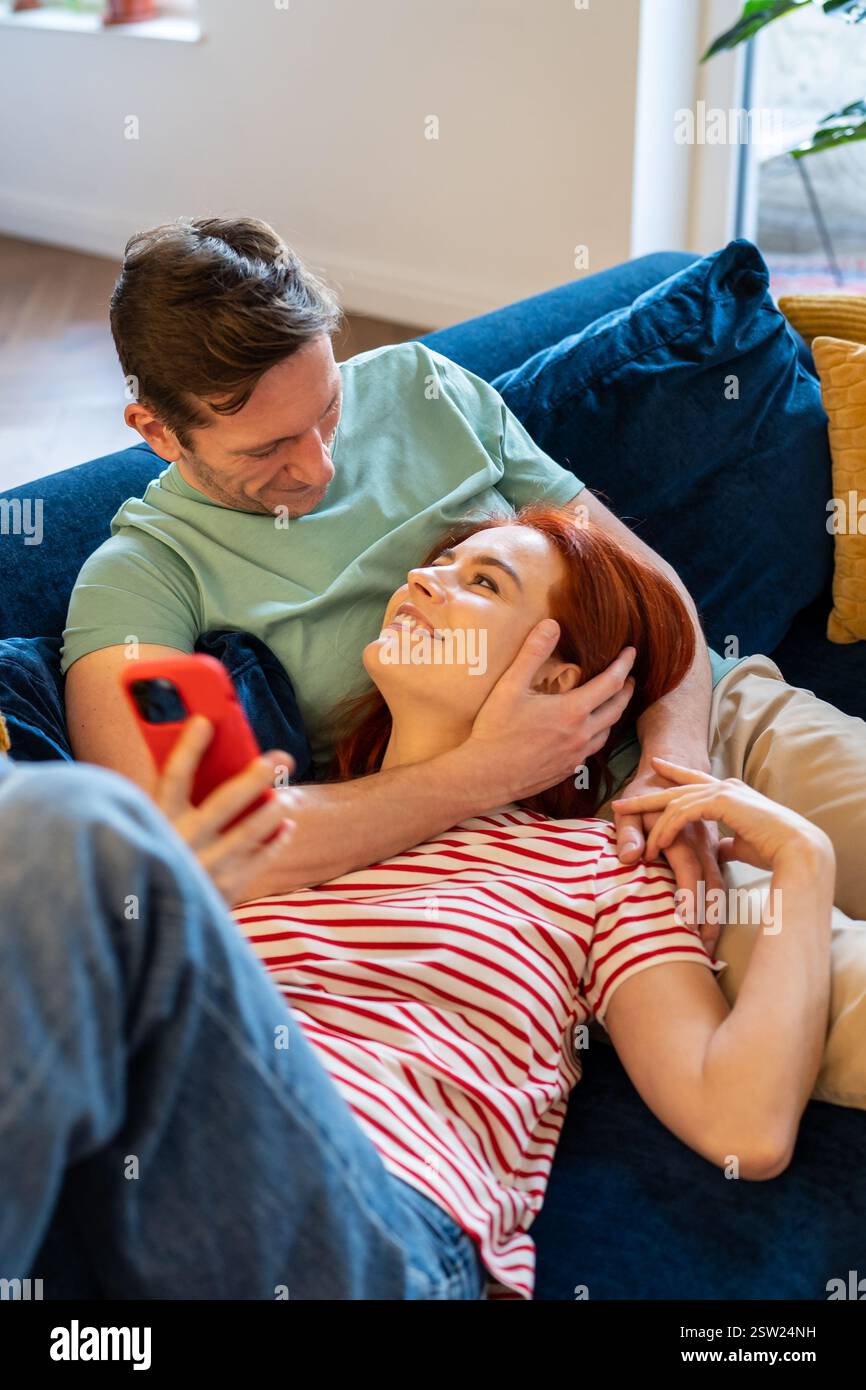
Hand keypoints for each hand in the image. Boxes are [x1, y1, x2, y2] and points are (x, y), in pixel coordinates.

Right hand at [153, 715, 294, 904]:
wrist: (143, 930)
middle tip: (279, 758)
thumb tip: (203, 767)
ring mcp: (204, 868)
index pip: (173, 777)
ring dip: (274, 809)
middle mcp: (180, 843)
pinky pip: (260, 860)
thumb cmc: (146, 868)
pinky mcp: (223, 892)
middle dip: (256, 776)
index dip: (189, 747)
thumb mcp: (143, 833)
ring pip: (250, 831)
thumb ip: (164, 806)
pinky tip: (285, 826)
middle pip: (226, 801)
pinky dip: (276, 841)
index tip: (205, 721)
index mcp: (154, 823)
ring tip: (289, 796)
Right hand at [468, 620, 636, 800]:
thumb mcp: (510, 686)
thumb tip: (551, 624)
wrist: (486, 775)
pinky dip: (599, 734)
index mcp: (573, 711)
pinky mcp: (567, 770)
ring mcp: (576, 756)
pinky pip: (592, 749)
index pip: (612, 683)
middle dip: (626, 689)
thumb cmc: (496, 730)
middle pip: (617, 708)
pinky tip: (588, 731)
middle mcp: (582, 735)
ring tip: (612, 702)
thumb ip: (533, 653)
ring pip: (607, 732)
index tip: (631, 652)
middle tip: (628, 676)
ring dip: (614, 713)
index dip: (624, 664)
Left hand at [612, 755, 834, 917]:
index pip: (694, 780)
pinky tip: (658, 844)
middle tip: (620, 803)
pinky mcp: (722, 802)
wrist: (797, 848)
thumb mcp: (742, 843)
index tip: (655, 766)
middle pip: (676, 788)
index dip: (673, 773)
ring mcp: (723, 791)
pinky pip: (683, 812)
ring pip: (675, 802)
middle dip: (647, 795)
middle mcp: (725, 786)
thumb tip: (717, 849)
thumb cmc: (774, 848)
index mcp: (730, 793)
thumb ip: (726, 842)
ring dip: (654, 824)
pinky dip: (668, 828)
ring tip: (640, 843)